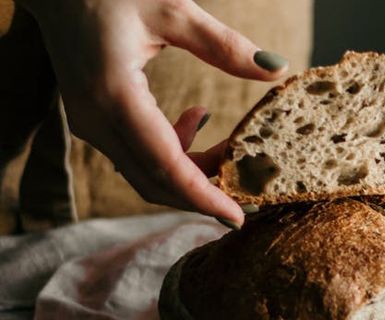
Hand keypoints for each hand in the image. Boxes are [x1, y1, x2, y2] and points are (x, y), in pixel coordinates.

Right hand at [17, 0, 289, 227]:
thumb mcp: (172, 8)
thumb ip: (224, 46)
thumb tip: (276, 71)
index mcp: (114, 95)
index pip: (165, 166)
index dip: (203, 197)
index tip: (237, 217)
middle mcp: (97, 120)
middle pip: (155, 181)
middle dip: (203, 194)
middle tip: (248, 193)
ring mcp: (90, 124)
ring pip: (146, 172)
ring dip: (192, 171)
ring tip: (230, 147)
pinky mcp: (94, 120)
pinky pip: (137, 154)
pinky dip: (173, 152)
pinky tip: (197, 118)